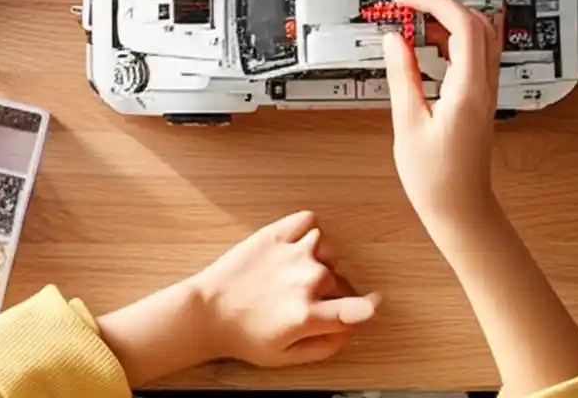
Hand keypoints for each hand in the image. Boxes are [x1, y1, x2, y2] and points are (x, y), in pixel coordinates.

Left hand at [97, 212, 377, 385]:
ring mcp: (292, 253)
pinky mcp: (276, 234)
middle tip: (303, 301)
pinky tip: (297, 245)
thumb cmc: (242, 337)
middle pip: (339, 281)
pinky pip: (309, 222)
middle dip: (330, 291)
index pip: (356, 309)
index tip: (371, 304)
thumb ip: (325, 346)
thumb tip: (350, 330)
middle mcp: (306, 280)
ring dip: (320, 261)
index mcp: (308, 315)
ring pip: (327, 251)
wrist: (205, 311)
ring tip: (295, 274)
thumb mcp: (285, 356)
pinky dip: (308, 231)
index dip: (367, 307)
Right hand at [383, 0, 501, 222]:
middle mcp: (484, 87)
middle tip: (408, 1)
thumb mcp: (408, 125)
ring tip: (415, 20)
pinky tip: (429, 45)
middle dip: (442, 3)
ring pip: (481, 36)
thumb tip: (394, 41)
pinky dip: (454, 39)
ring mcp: (486, 92)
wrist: (460, 208)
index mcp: (468, 90)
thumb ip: (402, 76)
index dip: (433, 0)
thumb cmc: (436, 179)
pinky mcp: (480, 99)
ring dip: (450, 19)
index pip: (462, 24)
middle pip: (477, 23)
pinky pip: (476, 55)